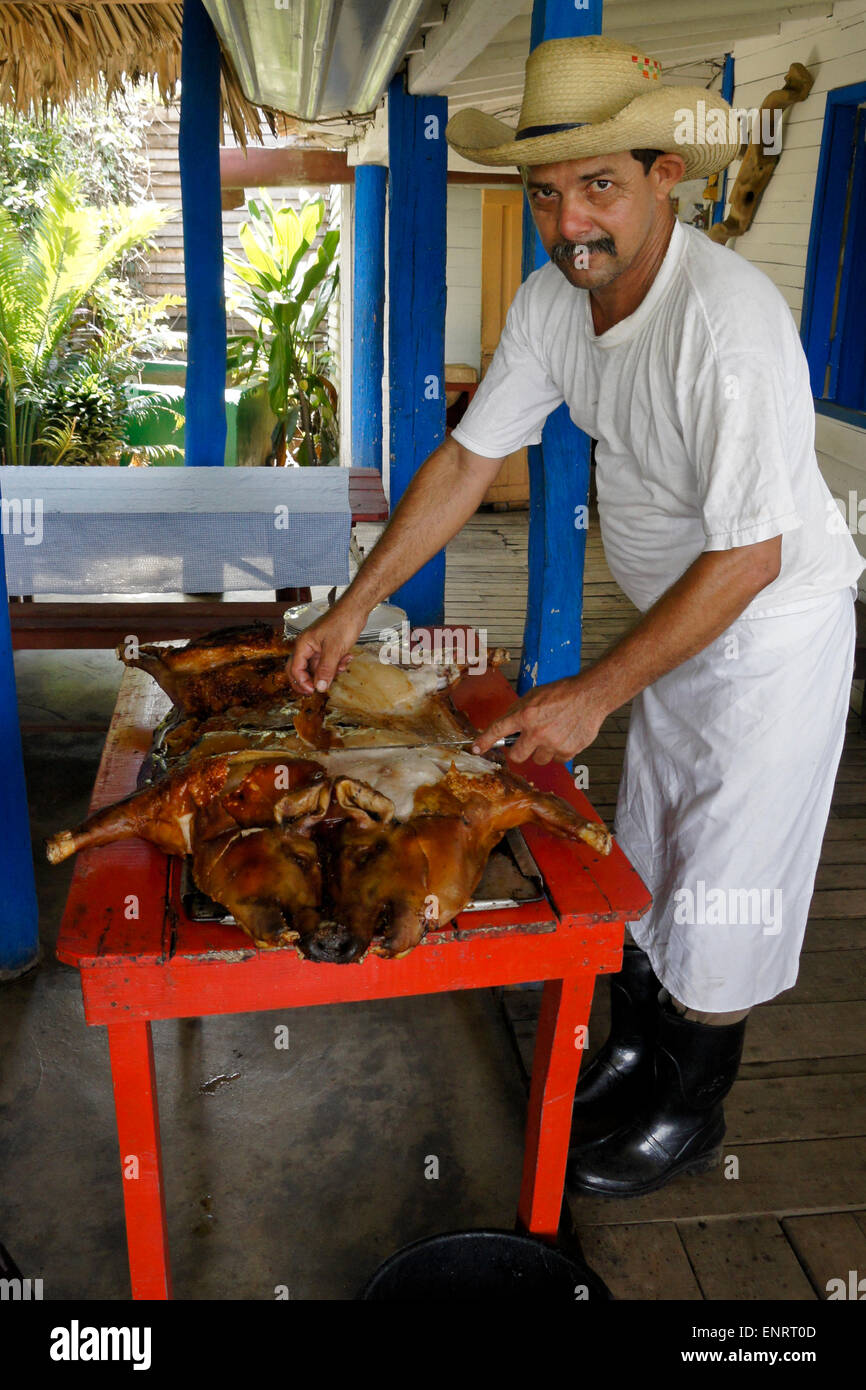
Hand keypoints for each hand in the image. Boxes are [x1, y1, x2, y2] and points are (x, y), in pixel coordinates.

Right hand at [287, 600, 368, 694]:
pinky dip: (336, 664)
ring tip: (342, 667)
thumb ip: (326, 670)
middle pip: (300, 669)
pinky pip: (327, 661)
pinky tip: (347, 659)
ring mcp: (317, 647)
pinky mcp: (327, 647)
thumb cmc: (342, 623)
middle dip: (308, 681)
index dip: (302, 682)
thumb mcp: (334, 649)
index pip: (295, 669)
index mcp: (303, 644)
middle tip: (316, 691)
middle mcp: (307, 646)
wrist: (355, 610)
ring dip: (329, 671)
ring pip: (317, 667)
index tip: (313, 691)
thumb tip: (319, 688)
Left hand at [471, 674, 607, 764]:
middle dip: (519, 750)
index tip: (476, 749)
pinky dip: (558, 751)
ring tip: (553, 734)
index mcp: (526, 715)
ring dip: (541, 750)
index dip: (484, 741)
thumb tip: (505, 727)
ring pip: (538, 759)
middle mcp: (537, 732)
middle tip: (527, 742)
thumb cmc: (562, 693)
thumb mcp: (533, 696)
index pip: (498, 730)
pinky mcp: (568, 751)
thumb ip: (518, 712)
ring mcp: (553, 744)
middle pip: (517, 756)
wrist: (590, 695)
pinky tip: (565, 736)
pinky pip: (556, 760)